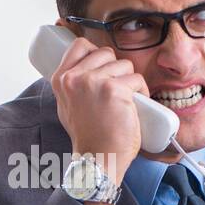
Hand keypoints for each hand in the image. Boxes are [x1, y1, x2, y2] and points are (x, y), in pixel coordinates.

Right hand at [50, 35, 146, 187]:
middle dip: (116, 68)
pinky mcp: (115, 89)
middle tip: (118, 89)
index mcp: (61, 79)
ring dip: (130, 81)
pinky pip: (137, 79)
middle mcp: (75, 77)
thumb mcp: (67, 106)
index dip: (96, 52)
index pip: (80, 45)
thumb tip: (84, 70)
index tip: (104, 66)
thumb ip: (72, 87)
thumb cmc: (87, 136)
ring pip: (124, 65)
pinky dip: (142, 91)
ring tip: (126, 100)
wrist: (97, 158)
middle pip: (106, 53)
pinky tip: (136, 105)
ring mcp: (95, 82)